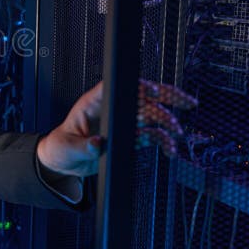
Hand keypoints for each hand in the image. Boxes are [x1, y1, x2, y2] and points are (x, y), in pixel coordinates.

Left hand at [36, 80, 196, 177]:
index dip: (137, 87)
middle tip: (187, 102)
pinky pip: (150, 136)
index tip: (152, 91)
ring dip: (167, 123)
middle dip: (166, 97)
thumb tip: (97, 143)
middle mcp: (111, 110)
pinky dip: (162, 142)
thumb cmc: (61, 146)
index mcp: (94, 104)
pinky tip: (170, 149)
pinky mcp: (129, 138)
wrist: (64, 162)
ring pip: (151, 115)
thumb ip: (83, 146)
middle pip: (142, 97)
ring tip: (176, 133)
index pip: (117, 88)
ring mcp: (122, 123)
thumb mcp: (68, 147)